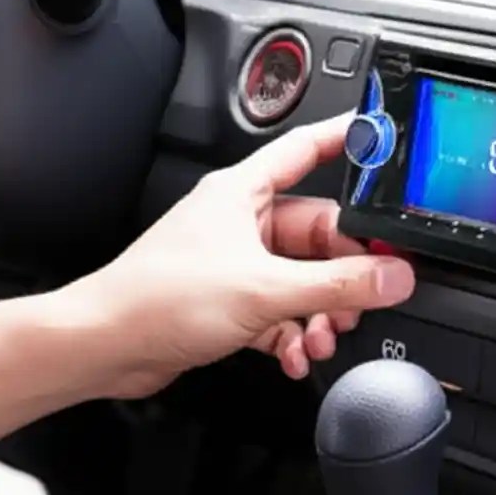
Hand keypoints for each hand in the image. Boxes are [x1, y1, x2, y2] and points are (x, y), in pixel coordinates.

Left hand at [58, 114, 415, 398]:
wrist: (105, 347)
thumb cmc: (155, 298)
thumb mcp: (263, 289)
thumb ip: (336, 285)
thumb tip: (390, 276)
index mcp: (242, 192)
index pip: (306, 150)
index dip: (346, 141)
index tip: (384, 142)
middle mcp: (241, 221)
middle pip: (317, 231)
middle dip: (344, 270)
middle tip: (366, 293)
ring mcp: (236, 262)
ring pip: (302, 277)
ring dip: (321, 310)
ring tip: (322, 335)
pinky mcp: (230, 301)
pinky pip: (281, 310)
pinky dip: (294, 332)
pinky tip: (295, 354)